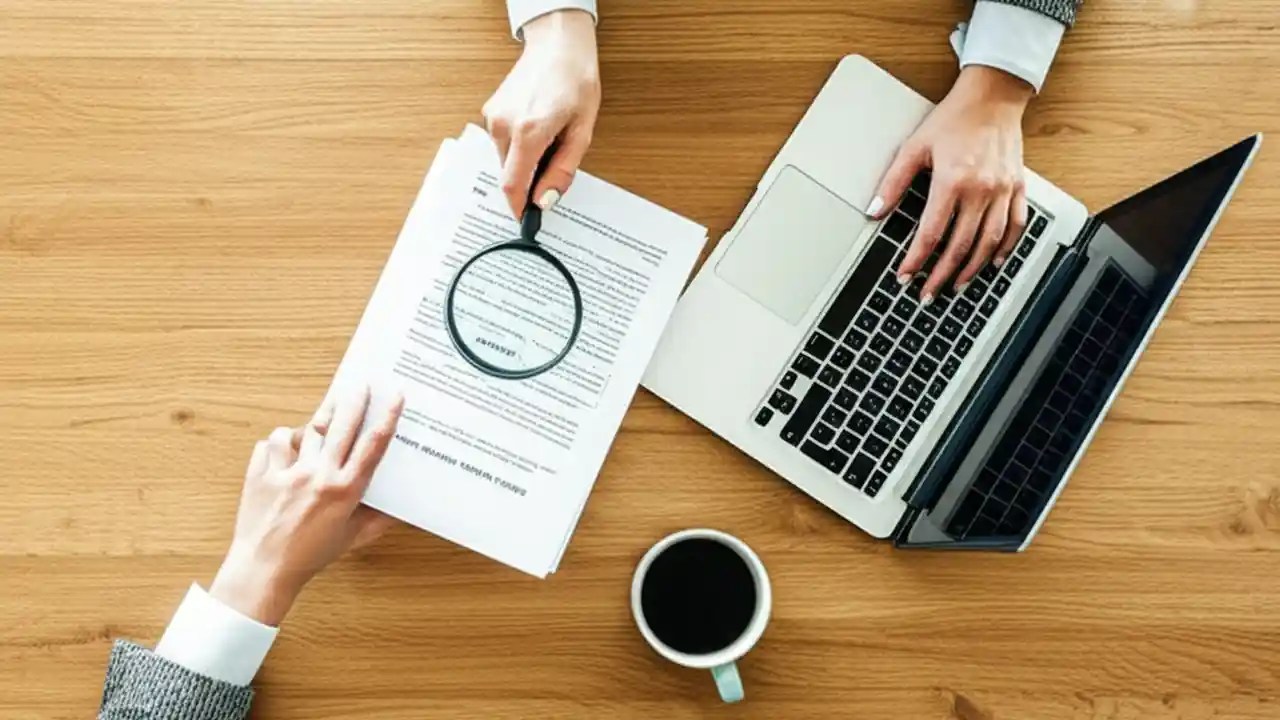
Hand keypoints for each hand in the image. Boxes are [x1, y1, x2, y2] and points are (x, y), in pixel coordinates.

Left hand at [209, 387, 404, 625]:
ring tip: (316, 426)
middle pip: (341, 426)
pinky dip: (277, 445)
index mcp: (344, 491)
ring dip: (310, 426)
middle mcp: (318, 477)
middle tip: (361, 384)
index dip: (386, 416)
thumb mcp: (351, 539)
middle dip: (354, 400)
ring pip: (301, 431)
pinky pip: (269, 445)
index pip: (372, 445)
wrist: (264, 570)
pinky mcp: (260, 476)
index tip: (394, 395)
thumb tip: (401, 508)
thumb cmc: (310, 556)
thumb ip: (378, 520)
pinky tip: (284, 451)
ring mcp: (287, 473)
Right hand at [483, 9, 599, 217]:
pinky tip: (536, 127)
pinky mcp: (490, 112)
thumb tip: (546, 199)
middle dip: (529, 180)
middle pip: (510, 174)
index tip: (525, 220)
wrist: (558, 46)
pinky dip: (519, 145)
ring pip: (506, 159)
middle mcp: (504, 125)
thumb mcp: (582, 131)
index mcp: (529, 131)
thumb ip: (563, 170)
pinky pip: (503, 143)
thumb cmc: (575, 81)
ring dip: (525, 161)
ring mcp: (494, 117)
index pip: (513, 185)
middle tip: (553, 163)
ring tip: (549, 137)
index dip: (517, 208)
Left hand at [872, 65, 1033, 302]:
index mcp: (953, 181)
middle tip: (928, 293)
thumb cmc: (953, 119)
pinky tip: (993, 262)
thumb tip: (873, 211)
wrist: (993, 97)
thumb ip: (893, 182)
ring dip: (972, 269)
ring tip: (956, 285)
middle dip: (942, 275)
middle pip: (960, 245)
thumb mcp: (914, 147)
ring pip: (989, 242)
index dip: (916, 259)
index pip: (932, 233)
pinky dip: (1005, 248)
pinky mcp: (1018, 188)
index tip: (905, 275)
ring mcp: (1003, 191)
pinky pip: (1015, 226)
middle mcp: (981, 190)